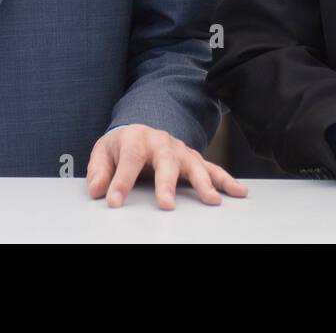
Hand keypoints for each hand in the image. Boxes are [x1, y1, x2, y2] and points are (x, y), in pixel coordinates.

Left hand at [86, 123, 247, 208]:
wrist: (139, 131)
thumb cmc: (121, 146)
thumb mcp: (103, 153)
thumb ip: (99, 171)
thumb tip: (96, 190)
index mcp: (136, 138)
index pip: (129, 159)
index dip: (121, 181)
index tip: (114, 201)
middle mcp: (161, 141)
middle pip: (166, 161)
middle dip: (167, 183)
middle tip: (166, 205)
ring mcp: (180, 150)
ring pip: (194, 165)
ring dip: (204, 183)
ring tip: (212, 200)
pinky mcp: (193, 159)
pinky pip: (212, 168)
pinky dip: (226, 180)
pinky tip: (238, 191)